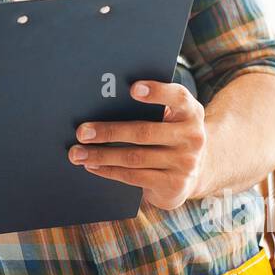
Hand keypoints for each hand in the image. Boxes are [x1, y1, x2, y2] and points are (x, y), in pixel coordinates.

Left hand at [67, 80, 206, 210]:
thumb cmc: (171, 134)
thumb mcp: (171, 117)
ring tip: (77, 153)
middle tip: (81, 132)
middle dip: (108, 131)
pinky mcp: (174, 185)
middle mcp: (192, 137)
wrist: (197, 171)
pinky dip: (109, 171)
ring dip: (101, 155)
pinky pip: (134, 177)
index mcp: (191, 112)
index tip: (132, 88)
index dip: (157, 92)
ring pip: (134, 158)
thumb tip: (104, 101)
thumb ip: (151, 108)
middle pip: (144, 132)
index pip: (178, 97)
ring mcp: (185, 163)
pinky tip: (92, 165)